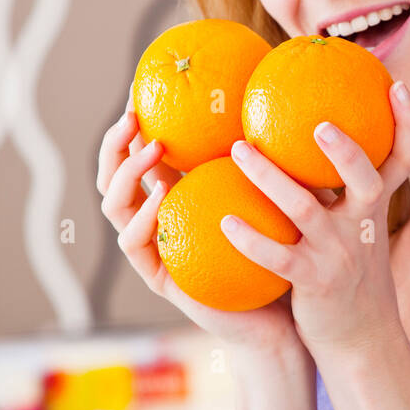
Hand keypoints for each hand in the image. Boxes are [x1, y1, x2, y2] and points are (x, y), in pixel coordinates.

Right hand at [95, 90, 326, 356]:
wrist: (287, 319)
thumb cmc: (289, 252)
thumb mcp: (279, 197)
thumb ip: (273, 160)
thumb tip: (296, 103)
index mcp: (183, 197)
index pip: (143, 154)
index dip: (136, 124)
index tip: (146, 90)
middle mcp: (161, 221)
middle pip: (115, 175)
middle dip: (116, 142)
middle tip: (134, 114)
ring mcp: (157, 250)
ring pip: (113, 206)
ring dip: (127, 173)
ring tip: (152, 148)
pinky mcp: (163, 279)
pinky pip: (135, 246)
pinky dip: (141, 218)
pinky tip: (160, 196)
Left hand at [221, 80, 409, 359]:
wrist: (362, 340)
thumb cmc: (353, 276)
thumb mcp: (361, 229)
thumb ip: (344, 191)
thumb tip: (314, 142)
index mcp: (377, 208)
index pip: (407, 158)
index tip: (396, 85)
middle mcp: (365, 226)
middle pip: (366, 179)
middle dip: (345, 150)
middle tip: (317, 122)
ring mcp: (340, 255)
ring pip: (304, 209)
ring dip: (269, 177)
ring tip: (238, 150)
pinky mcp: (314, 283)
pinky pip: (277, 257)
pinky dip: (251, 239)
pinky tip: (224, 221)